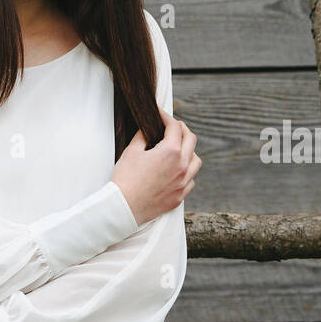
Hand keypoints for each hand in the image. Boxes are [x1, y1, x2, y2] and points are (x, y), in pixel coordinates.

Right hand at [112, 109, 201, 225]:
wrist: (124, 207)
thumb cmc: (125, 179)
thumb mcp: (131, 151)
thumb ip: (142, 136)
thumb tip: (147, 129)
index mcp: (170, 152)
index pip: (174, 127)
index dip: (166, 117)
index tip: (160, 114)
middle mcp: (182, 166)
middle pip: (191, 139)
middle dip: (181, 129)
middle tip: (171, 126)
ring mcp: (183, 183)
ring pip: (196, 161)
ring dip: (189, 151)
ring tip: (178, 149)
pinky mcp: (180, 196)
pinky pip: (191, 180)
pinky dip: (187, 172)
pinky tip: (177, 171)